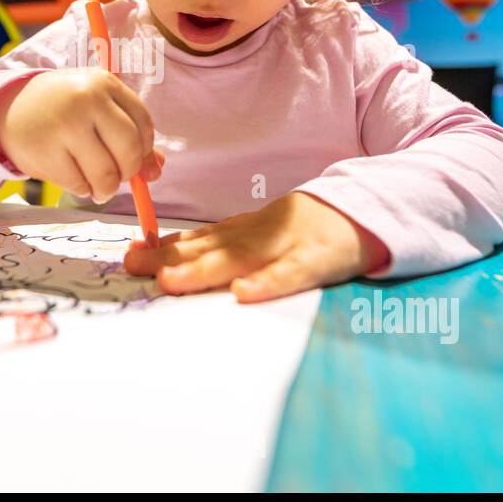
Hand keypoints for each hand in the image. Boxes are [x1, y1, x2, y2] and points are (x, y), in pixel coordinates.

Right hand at [0, 69, 164, 202]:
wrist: (8, 109)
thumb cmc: (63, 111)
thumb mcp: (97, 110)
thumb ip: (130, 135)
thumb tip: (155, 172)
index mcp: (105, 83)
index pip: (143, 123)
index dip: (144, 149)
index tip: (132, 157)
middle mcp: (87, 99)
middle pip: (129, 149)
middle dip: (128, 172)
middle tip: (117, 177)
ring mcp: (65, 125)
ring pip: (105, 174)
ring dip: (106, 188)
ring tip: (98, 187)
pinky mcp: (46, 151)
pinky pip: (79, 184)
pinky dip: (82, 189)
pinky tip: (75, 178)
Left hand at [123, 191, 390, 302]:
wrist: (373, 208)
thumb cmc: (312, 229)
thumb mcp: (267, 232)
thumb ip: (226, 245)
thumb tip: (172, 263)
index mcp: (249, 228)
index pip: (201, 236)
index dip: (165, 246)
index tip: (130, 255)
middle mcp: (262, 232)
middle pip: (211, 245)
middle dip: (170, 256)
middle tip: (134, 265)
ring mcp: (290, 242)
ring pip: (243, 257)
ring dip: (205, 269)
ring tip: (171, 281)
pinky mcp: (320, 257)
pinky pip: (292, 273)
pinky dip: (269, 282)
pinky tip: (244, 294)